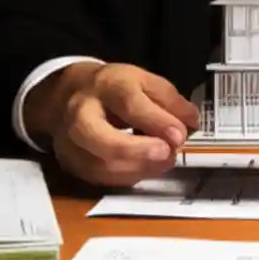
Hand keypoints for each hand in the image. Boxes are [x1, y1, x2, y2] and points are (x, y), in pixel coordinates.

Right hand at [24, 61, 198, 186]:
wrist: (68, 95)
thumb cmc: (114, 89)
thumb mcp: (145, 81)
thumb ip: (170, 101)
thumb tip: (190, 123)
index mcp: (106, 86)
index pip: (128, 103)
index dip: (155, 121)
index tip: (179, 135)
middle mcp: (81, 113)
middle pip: (96, 135)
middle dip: (134, 150)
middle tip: (166, 154)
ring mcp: (71, 141)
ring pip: (99, 164)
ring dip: (138, 169)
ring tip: (164, 161)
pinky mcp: (72, 164)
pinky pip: (100, 178)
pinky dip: (128, 177)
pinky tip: (147, 168)